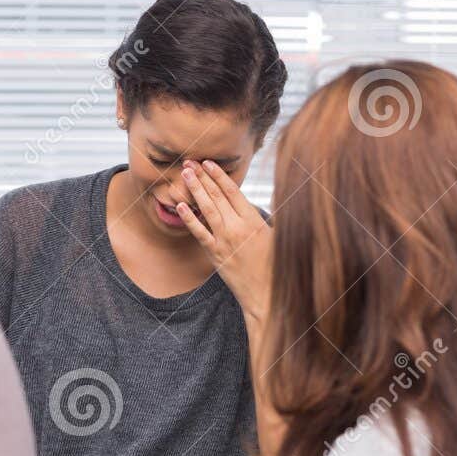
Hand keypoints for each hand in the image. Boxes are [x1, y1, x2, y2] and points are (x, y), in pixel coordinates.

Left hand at [178, 160, 271, 316]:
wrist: (266, 293)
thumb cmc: (275, 266)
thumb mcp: (277, 236)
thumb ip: (265, 217)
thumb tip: (260, 201)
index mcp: (254, 220)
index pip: (233, 191)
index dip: (219, 175)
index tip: (209, 162)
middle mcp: (238, 227)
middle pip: (217, 196)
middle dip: (203, 177)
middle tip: (190, 162)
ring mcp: (224, 240)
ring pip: (207, 209)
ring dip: (195, 190)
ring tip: (184, 174)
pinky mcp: (215, 254)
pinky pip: (199, 232)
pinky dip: (189, 218)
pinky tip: (179, 206)